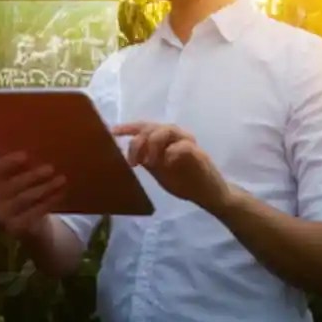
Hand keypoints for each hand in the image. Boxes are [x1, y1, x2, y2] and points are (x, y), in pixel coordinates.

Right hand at [0, 152, 67, 238]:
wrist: (18, 222)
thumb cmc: (16, 190)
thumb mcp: (11, 176)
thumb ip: (15, 164)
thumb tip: (34, 144)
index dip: (7, 163)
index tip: (25, 155)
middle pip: (11, 187)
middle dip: (32, 177)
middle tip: (50, 168)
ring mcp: (2, 217)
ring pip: (25, 200)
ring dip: (45, 188)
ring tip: (61, 179)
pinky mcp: (16, 228)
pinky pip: (35, 213)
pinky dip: (49, 202)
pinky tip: (60, 193)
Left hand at [112, 122, 231, 212]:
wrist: (208, 195)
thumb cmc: (184, 181)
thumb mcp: (158, 171)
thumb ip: (145, 159)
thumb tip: (126, 153)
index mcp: (165, 140)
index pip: (145, 127)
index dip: (129, 127)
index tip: (113, 132)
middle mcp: (177, 137)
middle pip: (154, 126)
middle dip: (139, 141)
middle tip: (134, 161)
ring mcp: (189, 144)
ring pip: (169, 129)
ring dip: (154, 143)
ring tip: (149, 161)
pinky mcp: (200, 156)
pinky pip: (185, 146)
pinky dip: (172, 152)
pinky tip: (166, 162)